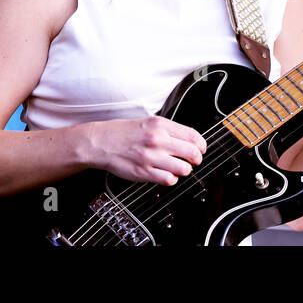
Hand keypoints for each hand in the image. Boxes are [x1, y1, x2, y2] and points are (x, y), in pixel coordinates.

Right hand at [85, 116, 206, 185]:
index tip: (201, 149)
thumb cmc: (122, 133)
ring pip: (183, 169)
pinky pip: (168, 180)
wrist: (100, 142)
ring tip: (178, 168)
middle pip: (192, 153)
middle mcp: (157, 140)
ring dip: (184, 170)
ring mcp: (151, 157)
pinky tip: (166, 174)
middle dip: (197, 159)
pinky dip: (171, 179)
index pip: (193, 135)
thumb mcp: (147, 122)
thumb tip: (188, 139)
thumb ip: (167, 129)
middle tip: (194, 160)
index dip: (201, 145)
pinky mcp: (144, 172)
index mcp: (160, 125)